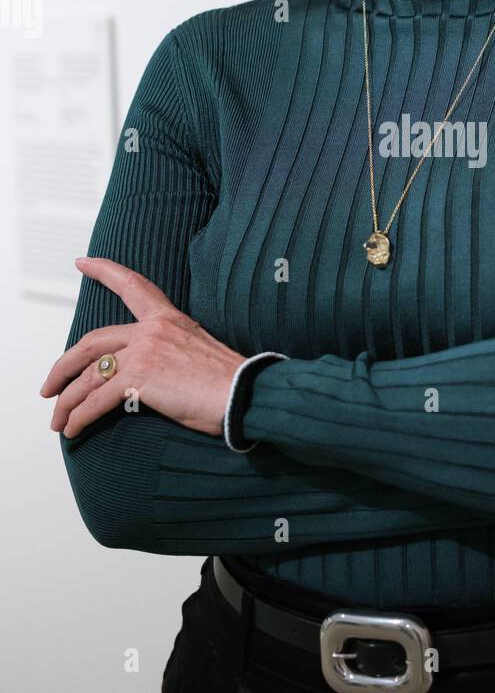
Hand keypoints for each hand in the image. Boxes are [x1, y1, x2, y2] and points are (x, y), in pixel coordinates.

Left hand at [39, 257, 247, 439]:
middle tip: (50, 385)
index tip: (84, 262)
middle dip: (63, 367)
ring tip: (59, 421)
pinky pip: (96, 401)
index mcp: (169, 319)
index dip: (105, 272)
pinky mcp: (140, 379)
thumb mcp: (198, 353)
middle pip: (91, 342)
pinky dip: (79, 417)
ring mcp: (144, 352)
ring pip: (88, 376)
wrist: (245, 394)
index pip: (132, 286)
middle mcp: (152, 330)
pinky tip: (73, 430)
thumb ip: (169, 353)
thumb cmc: (230, 382)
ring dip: (68, 402)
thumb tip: (150, 374)